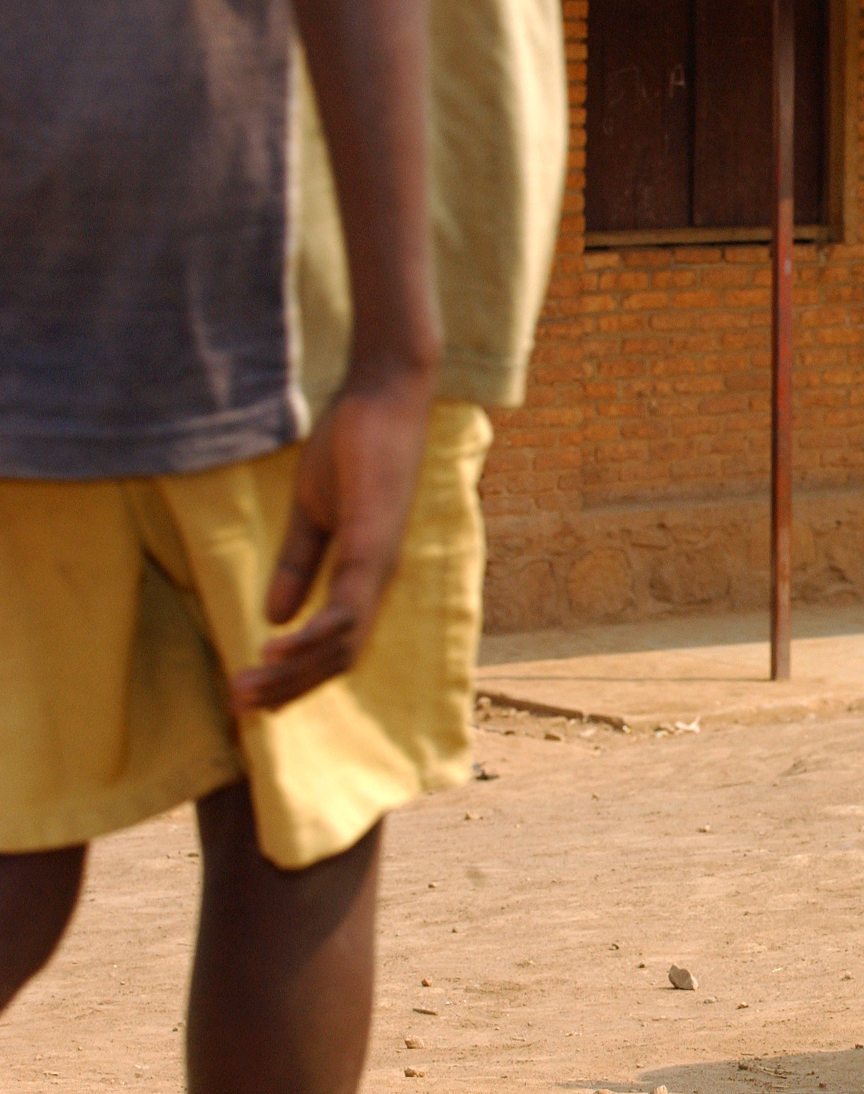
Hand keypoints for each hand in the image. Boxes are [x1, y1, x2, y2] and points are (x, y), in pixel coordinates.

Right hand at [229, 374, 432, 711]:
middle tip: (238, 709)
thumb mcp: (313, 513)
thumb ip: (298, 564)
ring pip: (342, 642)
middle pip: (340, 657)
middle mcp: (378, 579)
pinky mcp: (374, 541)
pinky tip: (274, 648)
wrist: (382, 397)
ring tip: (246, 691)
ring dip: (293, 672)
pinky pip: (346, 603)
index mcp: (365, 575)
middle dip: (289, 689)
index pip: (336, 645)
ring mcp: (380, 563)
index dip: (297, 676)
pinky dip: (313, 634)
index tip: (251, 695)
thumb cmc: (353, 448)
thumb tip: (273, 617)